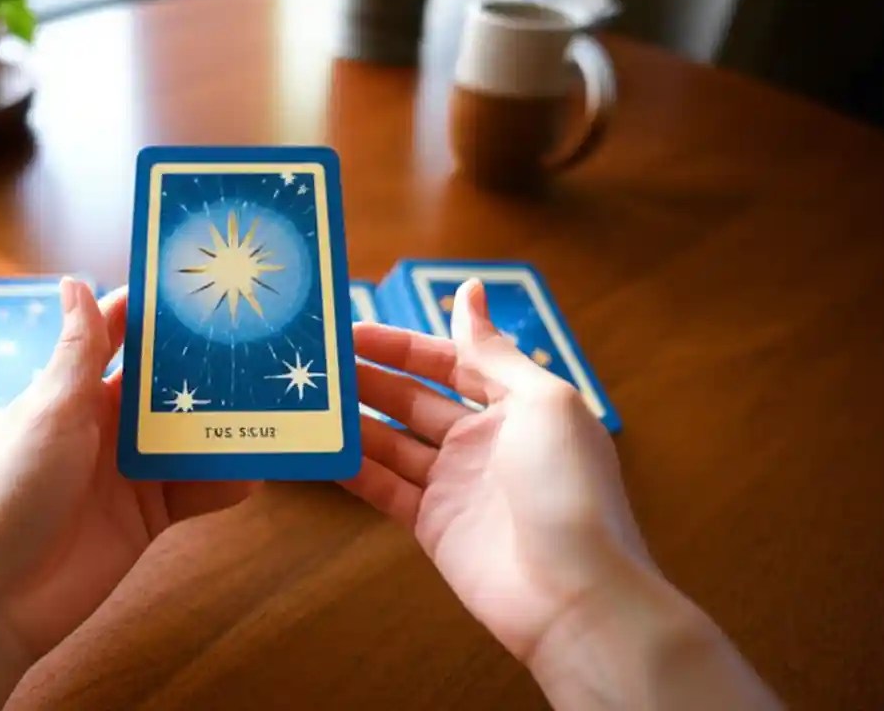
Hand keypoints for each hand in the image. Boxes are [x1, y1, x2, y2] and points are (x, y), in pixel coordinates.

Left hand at [0, 279, 253, 658]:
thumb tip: (73, 281)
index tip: (201, 283)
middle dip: (205, 365)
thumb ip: (77, 354)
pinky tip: (257, 470)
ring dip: (223, 422)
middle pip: (163, 384)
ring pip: (187, 435)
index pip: (115, 334)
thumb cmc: (12, 493)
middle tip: (262, 338)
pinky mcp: (149, 516)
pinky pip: (196, 491)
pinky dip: (224, 481)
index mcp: (71, 390)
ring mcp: (128, 472)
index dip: (152, 310)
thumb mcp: (50, 413)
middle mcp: (104, 425)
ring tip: (274, 400)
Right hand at [342, 279, 653, 662]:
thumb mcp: (540, 401)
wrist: (574, 592)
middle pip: (415, 399)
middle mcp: (484, 440)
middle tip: (318, 362)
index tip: (351, 330)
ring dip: (355, 418)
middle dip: (369, 377)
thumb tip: (469, 291)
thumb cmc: (568, 486)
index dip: (402, 344)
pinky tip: (321, 448)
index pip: (451, 361)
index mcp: (517, 404)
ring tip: (309, 398)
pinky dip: (354, 469)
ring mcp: (456, 484)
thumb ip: (493, 352)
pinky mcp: (433, 526)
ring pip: (393, 441)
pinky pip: (385, 488)